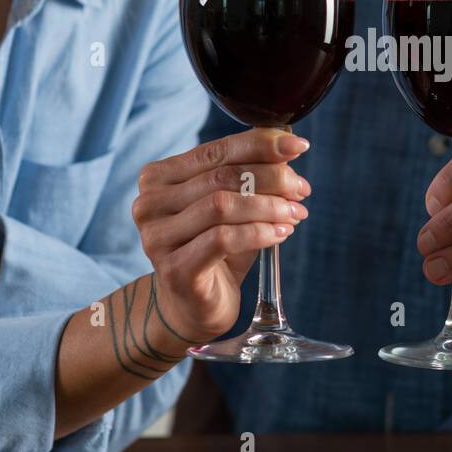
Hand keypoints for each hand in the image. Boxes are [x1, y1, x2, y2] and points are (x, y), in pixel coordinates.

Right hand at [132, 128, 311, 341]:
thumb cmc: (215, 249)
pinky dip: (259, 232)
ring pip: (222, 205)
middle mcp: (150, 203)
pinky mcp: (174, 269)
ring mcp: (157, 238)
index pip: (216, 150)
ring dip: (269, 206)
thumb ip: (251, 174)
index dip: (260, 144)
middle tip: (301, 189)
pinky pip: (223, 239)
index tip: (299, 146)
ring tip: (296, 213)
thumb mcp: (233, 205)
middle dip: (271, 179)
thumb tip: (288, 145)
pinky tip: (281, 233)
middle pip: (222, 176)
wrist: (194, 307)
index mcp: (159, 177)